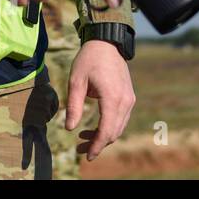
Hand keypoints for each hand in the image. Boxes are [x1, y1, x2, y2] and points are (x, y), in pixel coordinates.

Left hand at [65, 38, 134, 161]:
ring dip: (103, 136)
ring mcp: (129, 99)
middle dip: (98, 144)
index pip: (106, 130)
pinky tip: (94, 127)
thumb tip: (69, 128)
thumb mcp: (76, 81)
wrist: (107, 42)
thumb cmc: (89, 60)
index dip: (97, 146)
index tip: (86, 156)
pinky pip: (121, 118)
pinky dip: (109, 127)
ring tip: (82, 138)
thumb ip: (73, 106)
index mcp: (112, 98)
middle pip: (114, 132)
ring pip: (119, 127)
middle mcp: (125, 101)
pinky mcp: (129, 97)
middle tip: (79, 149)